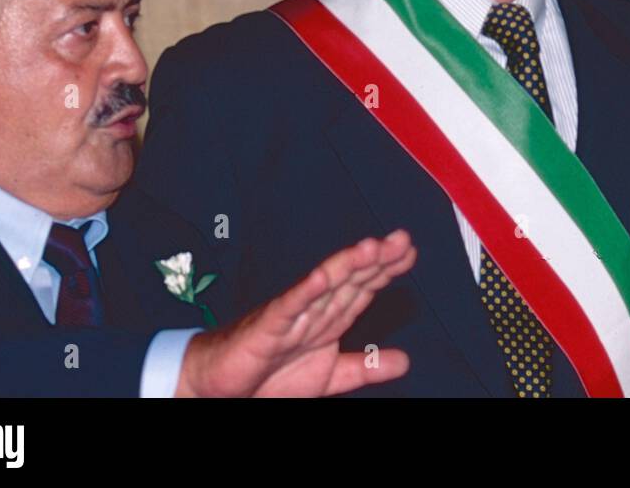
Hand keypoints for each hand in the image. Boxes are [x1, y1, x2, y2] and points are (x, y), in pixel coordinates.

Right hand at [175, 229, 415, 396]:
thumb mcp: (330, 376)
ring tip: (371, 249)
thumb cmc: (270, 376)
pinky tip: (322, 277)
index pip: (362, 288)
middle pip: (349, 279)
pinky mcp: (267, 327)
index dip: (386, 269)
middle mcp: (313, 310)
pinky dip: (305, 292)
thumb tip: (405, 362)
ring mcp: (291, 315)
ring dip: (347, 266)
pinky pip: (288, 307)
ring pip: (324, 285)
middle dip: (375, 259)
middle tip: (401, 240)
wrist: (220, 388)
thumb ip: (365, 367)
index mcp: (328, 319)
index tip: (409, 252)